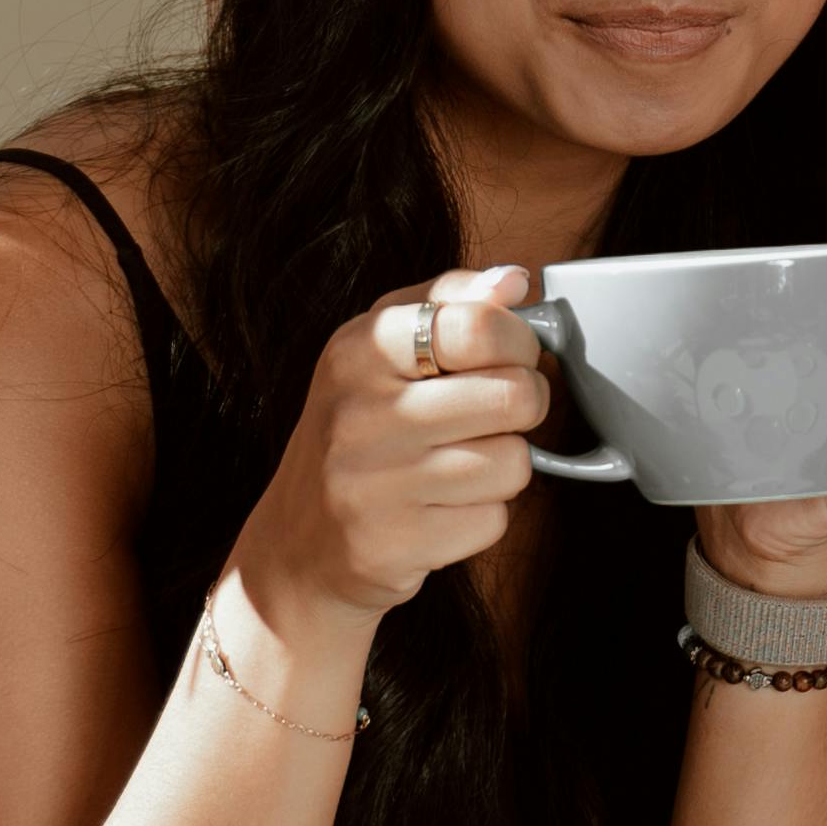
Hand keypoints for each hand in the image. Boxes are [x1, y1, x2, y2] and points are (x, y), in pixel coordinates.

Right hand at [235, 265, 550, 637]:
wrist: (301, 538)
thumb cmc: (359, 427)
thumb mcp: (383, 347)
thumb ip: (451, 300)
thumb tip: (516, 282)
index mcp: (360, 349)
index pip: (480, 327)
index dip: (520, 342)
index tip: (510, 357)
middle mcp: (361, 413)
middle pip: (515, 396)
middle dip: (525, 405)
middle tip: (495, 413)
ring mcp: (375, 483)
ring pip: (514, 463)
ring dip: (503, 466)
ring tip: (459, 464)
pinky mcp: (395, 543)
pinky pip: (495, 521)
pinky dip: (482, 517)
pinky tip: (441, 509)